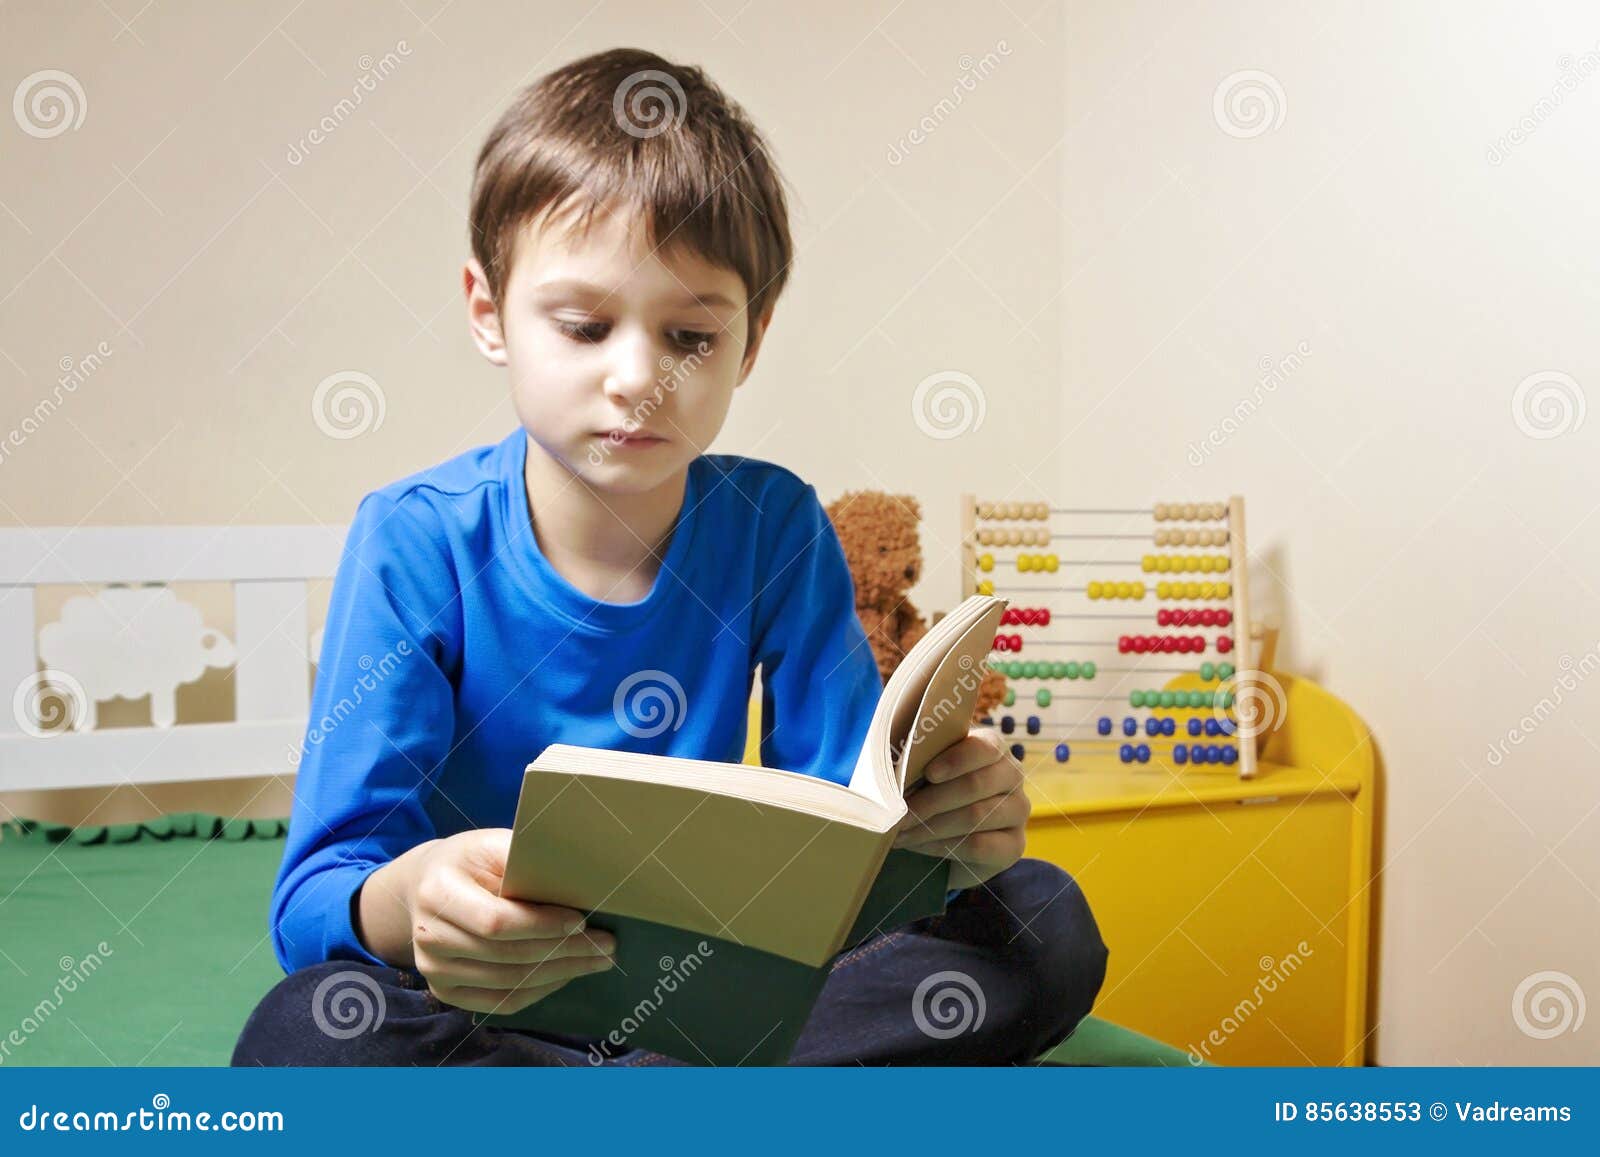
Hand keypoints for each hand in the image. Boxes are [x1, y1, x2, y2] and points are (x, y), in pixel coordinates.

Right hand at [406, 828, 616, 1014]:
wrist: (426, 886)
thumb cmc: (471, 861)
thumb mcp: (492, 845)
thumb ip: (526, 861)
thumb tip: (580, 875)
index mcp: (438, 894)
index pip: (496, 922)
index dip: (543, 926)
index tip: (582, 922)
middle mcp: (428, 938)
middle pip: (506, 956)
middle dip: (563, 952)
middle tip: (606, 945)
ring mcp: (434, 970)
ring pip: (508, 983)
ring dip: (559, 973)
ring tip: (596, 960)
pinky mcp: (445, 992)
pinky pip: (500, 1002)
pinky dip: (539, 991)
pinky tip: (565, 975)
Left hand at [892, 727, 1029, 889]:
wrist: (949, 837)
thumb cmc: (932, 790)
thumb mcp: (925, 768)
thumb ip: (918, 758)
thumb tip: (890, 761)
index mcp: (992, 747)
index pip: (984, 748)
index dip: (956, 760)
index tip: (928, 773)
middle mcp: (1012, 775)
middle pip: (974, 785)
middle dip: (930, 801)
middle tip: (897, 814)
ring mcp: (1017, 811)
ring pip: (974, 816)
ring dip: (930, 826)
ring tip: (900, 832)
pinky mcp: (1014, 845)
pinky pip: (978, 845)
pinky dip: (941, 846)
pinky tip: (918, 845)